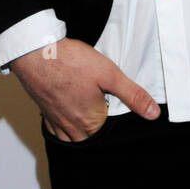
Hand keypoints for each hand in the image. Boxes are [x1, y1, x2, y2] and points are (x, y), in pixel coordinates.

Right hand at [9, 38, 160, 140]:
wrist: (35, 52)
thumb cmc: (71, 61)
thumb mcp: (109, 74)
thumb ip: (132, 95)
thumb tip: (153, 114)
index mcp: (91, 123)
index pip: (110, 132)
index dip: (115, 116)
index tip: (113, 102)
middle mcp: (72, 128)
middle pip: (92, 136)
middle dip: (99, 125)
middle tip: (101, 102)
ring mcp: (56, 122)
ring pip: (74, 136)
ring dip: (83, 127)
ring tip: (88, 108)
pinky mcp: (45, 113)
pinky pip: (58, 130)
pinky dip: (66, 125)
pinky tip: (70, 111)